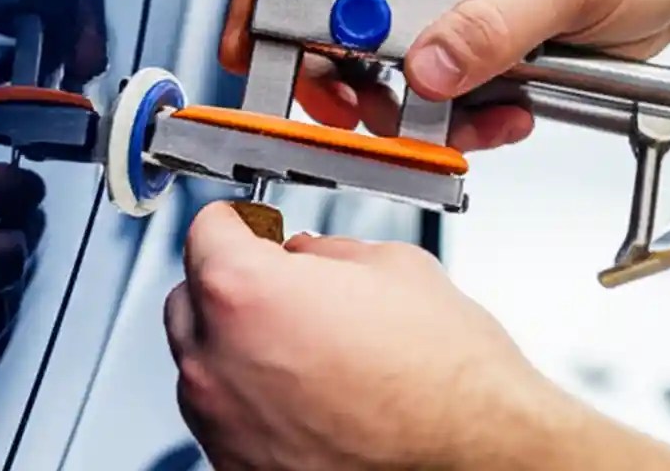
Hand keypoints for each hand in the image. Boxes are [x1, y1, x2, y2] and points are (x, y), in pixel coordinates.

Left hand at [165, 203, 572, 469]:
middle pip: (189, 296)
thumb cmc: (447, 378)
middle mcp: (216, 360)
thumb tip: (302, 255)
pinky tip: (303, 395)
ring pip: (201, 361)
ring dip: (234, 345)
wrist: (480, 458)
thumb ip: (322, 252)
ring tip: (301, 349)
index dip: (237, 223)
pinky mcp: (234, 466)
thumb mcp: (391, 267)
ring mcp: (220, 421)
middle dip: (228, 284)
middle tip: (278, 286)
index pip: (204, 230)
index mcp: (244, 292)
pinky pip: (222, 415)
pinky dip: (249, 399)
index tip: (251, 228)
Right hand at [221, 0, 669, 150]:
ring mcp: (442, 7)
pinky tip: (501, 114)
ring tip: (463, 119)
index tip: (249, 48)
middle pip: (332, 22)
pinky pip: (432, 96)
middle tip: (362, 112)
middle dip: (341, 78)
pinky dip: (457, 121)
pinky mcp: (465, 46)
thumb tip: (423, 69)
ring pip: (381, 72)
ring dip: (411, 111)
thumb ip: (487, 26)